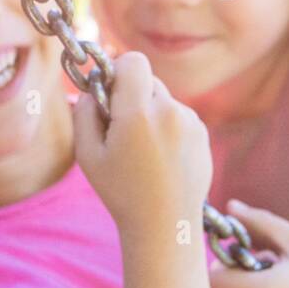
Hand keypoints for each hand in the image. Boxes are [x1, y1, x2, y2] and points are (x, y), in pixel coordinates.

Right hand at [73, 51, 211, 240]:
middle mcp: (169, 111)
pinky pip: (179, 115)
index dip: (118, 70)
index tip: (110, 93)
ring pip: (163, 98)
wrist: (166, 226)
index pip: (132, 60)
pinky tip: (162, 158)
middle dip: (132, 95)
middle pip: (148, 79)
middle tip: (121, 130)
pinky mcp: (203, 133)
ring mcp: (191, 122)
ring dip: (151, 113)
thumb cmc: (121, 193)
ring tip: (143, 152)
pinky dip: (168, 127)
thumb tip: (91, 87)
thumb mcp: (88, 155)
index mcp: (139, 114)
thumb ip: (84, 112)